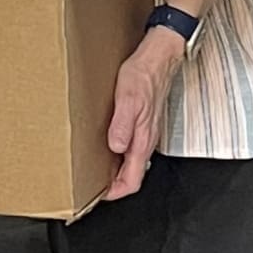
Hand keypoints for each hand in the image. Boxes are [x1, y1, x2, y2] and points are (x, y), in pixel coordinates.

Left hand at [104, 28, 186, 199]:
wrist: (159, 57)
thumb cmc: (144, 75)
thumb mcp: (127, 98)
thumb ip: (122, 125)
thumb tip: (116, 147)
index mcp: (143, 139)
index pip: (133, 180)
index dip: (116, 192)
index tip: (99, 194)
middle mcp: (147, 139)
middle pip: (133, 174)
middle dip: (114, 185)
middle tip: (94, 185)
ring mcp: (147, 131)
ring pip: (133, 162)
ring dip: (116, 170)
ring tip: (97, 168)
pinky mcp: (144, 122)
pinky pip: (133, 147)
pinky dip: (119, 154)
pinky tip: (108, 144)